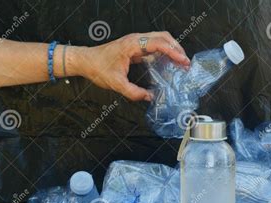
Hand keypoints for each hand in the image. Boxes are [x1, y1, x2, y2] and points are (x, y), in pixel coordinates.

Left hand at [66, 32, 189, 100]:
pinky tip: (167, 63)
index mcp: (133, 44)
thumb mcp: (116, 84)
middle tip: (185, 62)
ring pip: (159, 39)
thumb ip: (133, 92)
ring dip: (171, 48)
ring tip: (180, 62)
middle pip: (163, 37)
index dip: (173, 52)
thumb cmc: (98, 68)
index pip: (159, 43)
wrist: (85, 61)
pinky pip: (153, 45)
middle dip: (177, 48)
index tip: (183, 61)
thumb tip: (149, 97)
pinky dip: (164, 51)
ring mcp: (135, 42)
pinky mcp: (134, 47)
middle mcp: (136, 39)